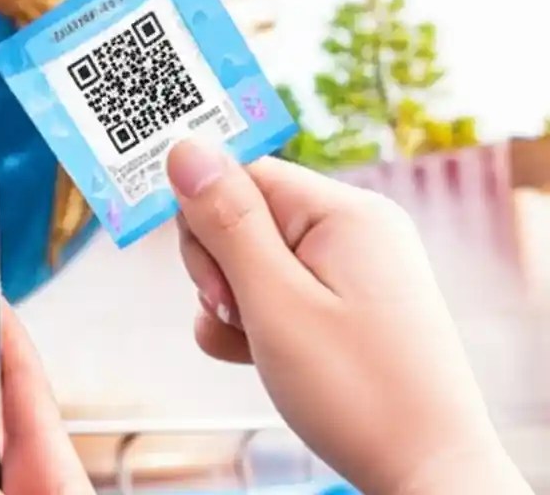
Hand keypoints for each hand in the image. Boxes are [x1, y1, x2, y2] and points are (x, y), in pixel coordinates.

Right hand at [167, 138, 529, 494]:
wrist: (426, 472)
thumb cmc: (358, 392)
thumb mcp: (275, 303)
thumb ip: (226, 222)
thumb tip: (185, 148)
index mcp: (345, 212)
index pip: (244, 173)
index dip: (204, 215)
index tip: (199, 271)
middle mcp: (352, 230)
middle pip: (241, 216)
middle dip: (218, 267)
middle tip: (235, 314)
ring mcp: (349, 269)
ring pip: (250, 261)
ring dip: (231, 303)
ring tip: (257, 346)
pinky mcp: (342, 305)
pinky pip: (275, 293)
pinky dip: (254, 324)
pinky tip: (260, 358)